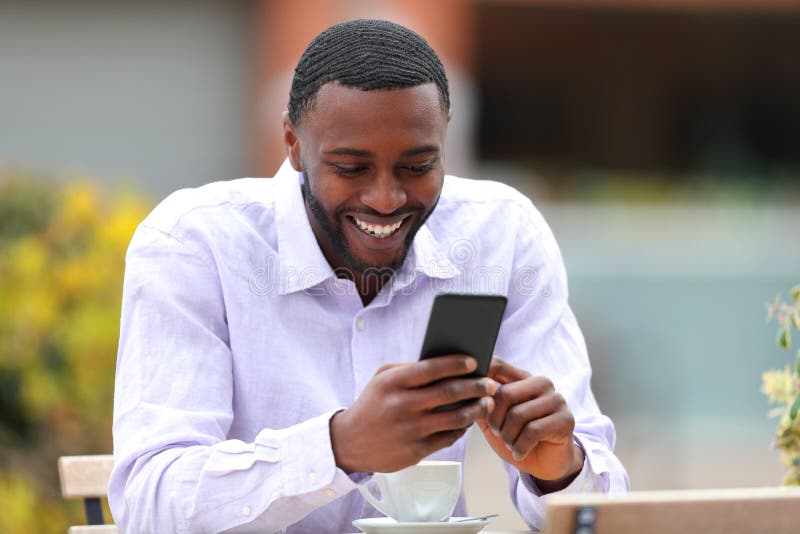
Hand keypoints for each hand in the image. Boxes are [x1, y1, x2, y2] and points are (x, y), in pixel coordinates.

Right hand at [330, 355, 496, 473]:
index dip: (455, 364)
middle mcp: (401, 405)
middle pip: (448, 393)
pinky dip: (462, 429)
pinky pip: (447, 438)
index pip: (431, 369)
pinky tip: (469, 421)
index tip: (474, 361)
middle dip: (475, 387)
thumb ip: (409, 368)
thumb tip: (447, 364)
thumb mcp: (382, 379)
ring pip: (454, 418)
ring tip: (487, 403)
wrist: (349, 442)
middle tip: (490, 383)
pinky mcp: (414, 452)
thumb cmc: (372, 404)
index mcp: (392, 383)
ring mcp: (409, 430)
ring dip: (475, 410)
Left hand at [478, 357, 582, 489]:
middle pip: (505, 394)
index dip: (481, 376)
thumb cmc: (517, 438)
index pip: (498, 365)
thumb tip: (465, 389)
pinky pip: (532, 431)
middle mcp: (541, 383)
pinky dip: (520, 447)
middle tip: (498, 433)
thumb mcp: (493, 421)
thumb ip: (481, 404)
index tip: (473, 394)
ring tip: (511, 443)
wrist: (544, 465)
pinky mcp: (565, 419)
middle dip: (495, 421)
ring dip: (508, 437)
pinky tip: (520, 452)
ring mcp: (556, 400)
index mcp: (522, 378)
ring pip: (518, 415)